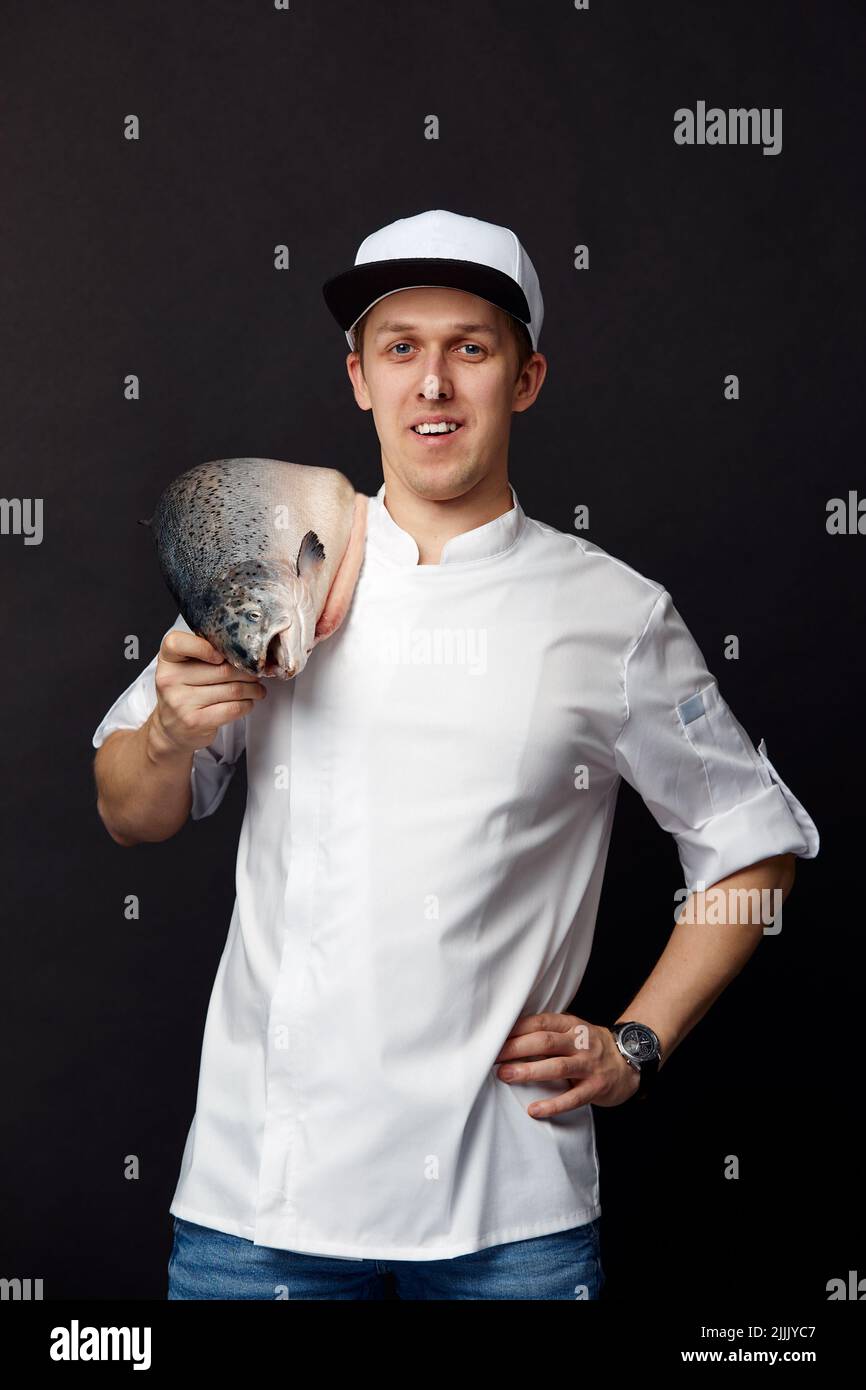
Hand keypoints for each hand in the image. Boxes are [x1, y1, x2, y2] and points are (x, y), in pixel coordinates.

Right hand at [149, 628, 266, 756]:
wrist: (172, 729)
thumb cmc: (185, 693)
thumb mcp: (184, 668)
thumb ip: (204, 654)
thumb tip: (244, 652)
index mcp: (168, 660)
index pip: (177, 642)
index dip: (203, 647)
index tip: (221, 656)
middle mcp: (170, 680)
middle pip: (222, 669)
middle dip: (247, 672)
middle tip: (255, 674)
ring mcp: (181, 702)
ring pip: (233, 689)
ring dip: (252, 689)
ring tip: (257, 688)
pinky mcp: (195, 721)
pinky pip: (233, 708)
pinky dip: (247, 704)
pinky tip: (248, 702)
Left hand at [494, 1012, 639, 1117]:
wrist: (631, 1060)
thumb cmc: (591, 1047)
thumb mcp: (573, 1031)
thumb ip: (548, 1032)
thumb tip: (508, 1038)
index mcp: (571, 1025)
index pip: (540, 1022)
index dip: (516, 1029)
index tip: (494, 1037)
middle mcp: (580, 1042)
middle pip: (545, 1041)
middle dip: (516, 1048)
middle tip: (493, 1056)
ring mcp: (589, 1065)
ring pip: (557, 1066)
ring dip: (529, 1071)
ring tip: (506, 1075)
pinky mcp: (596, 1087)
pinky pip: (573, 1097)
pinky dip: (552, 1104)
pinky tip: (534, 1110)